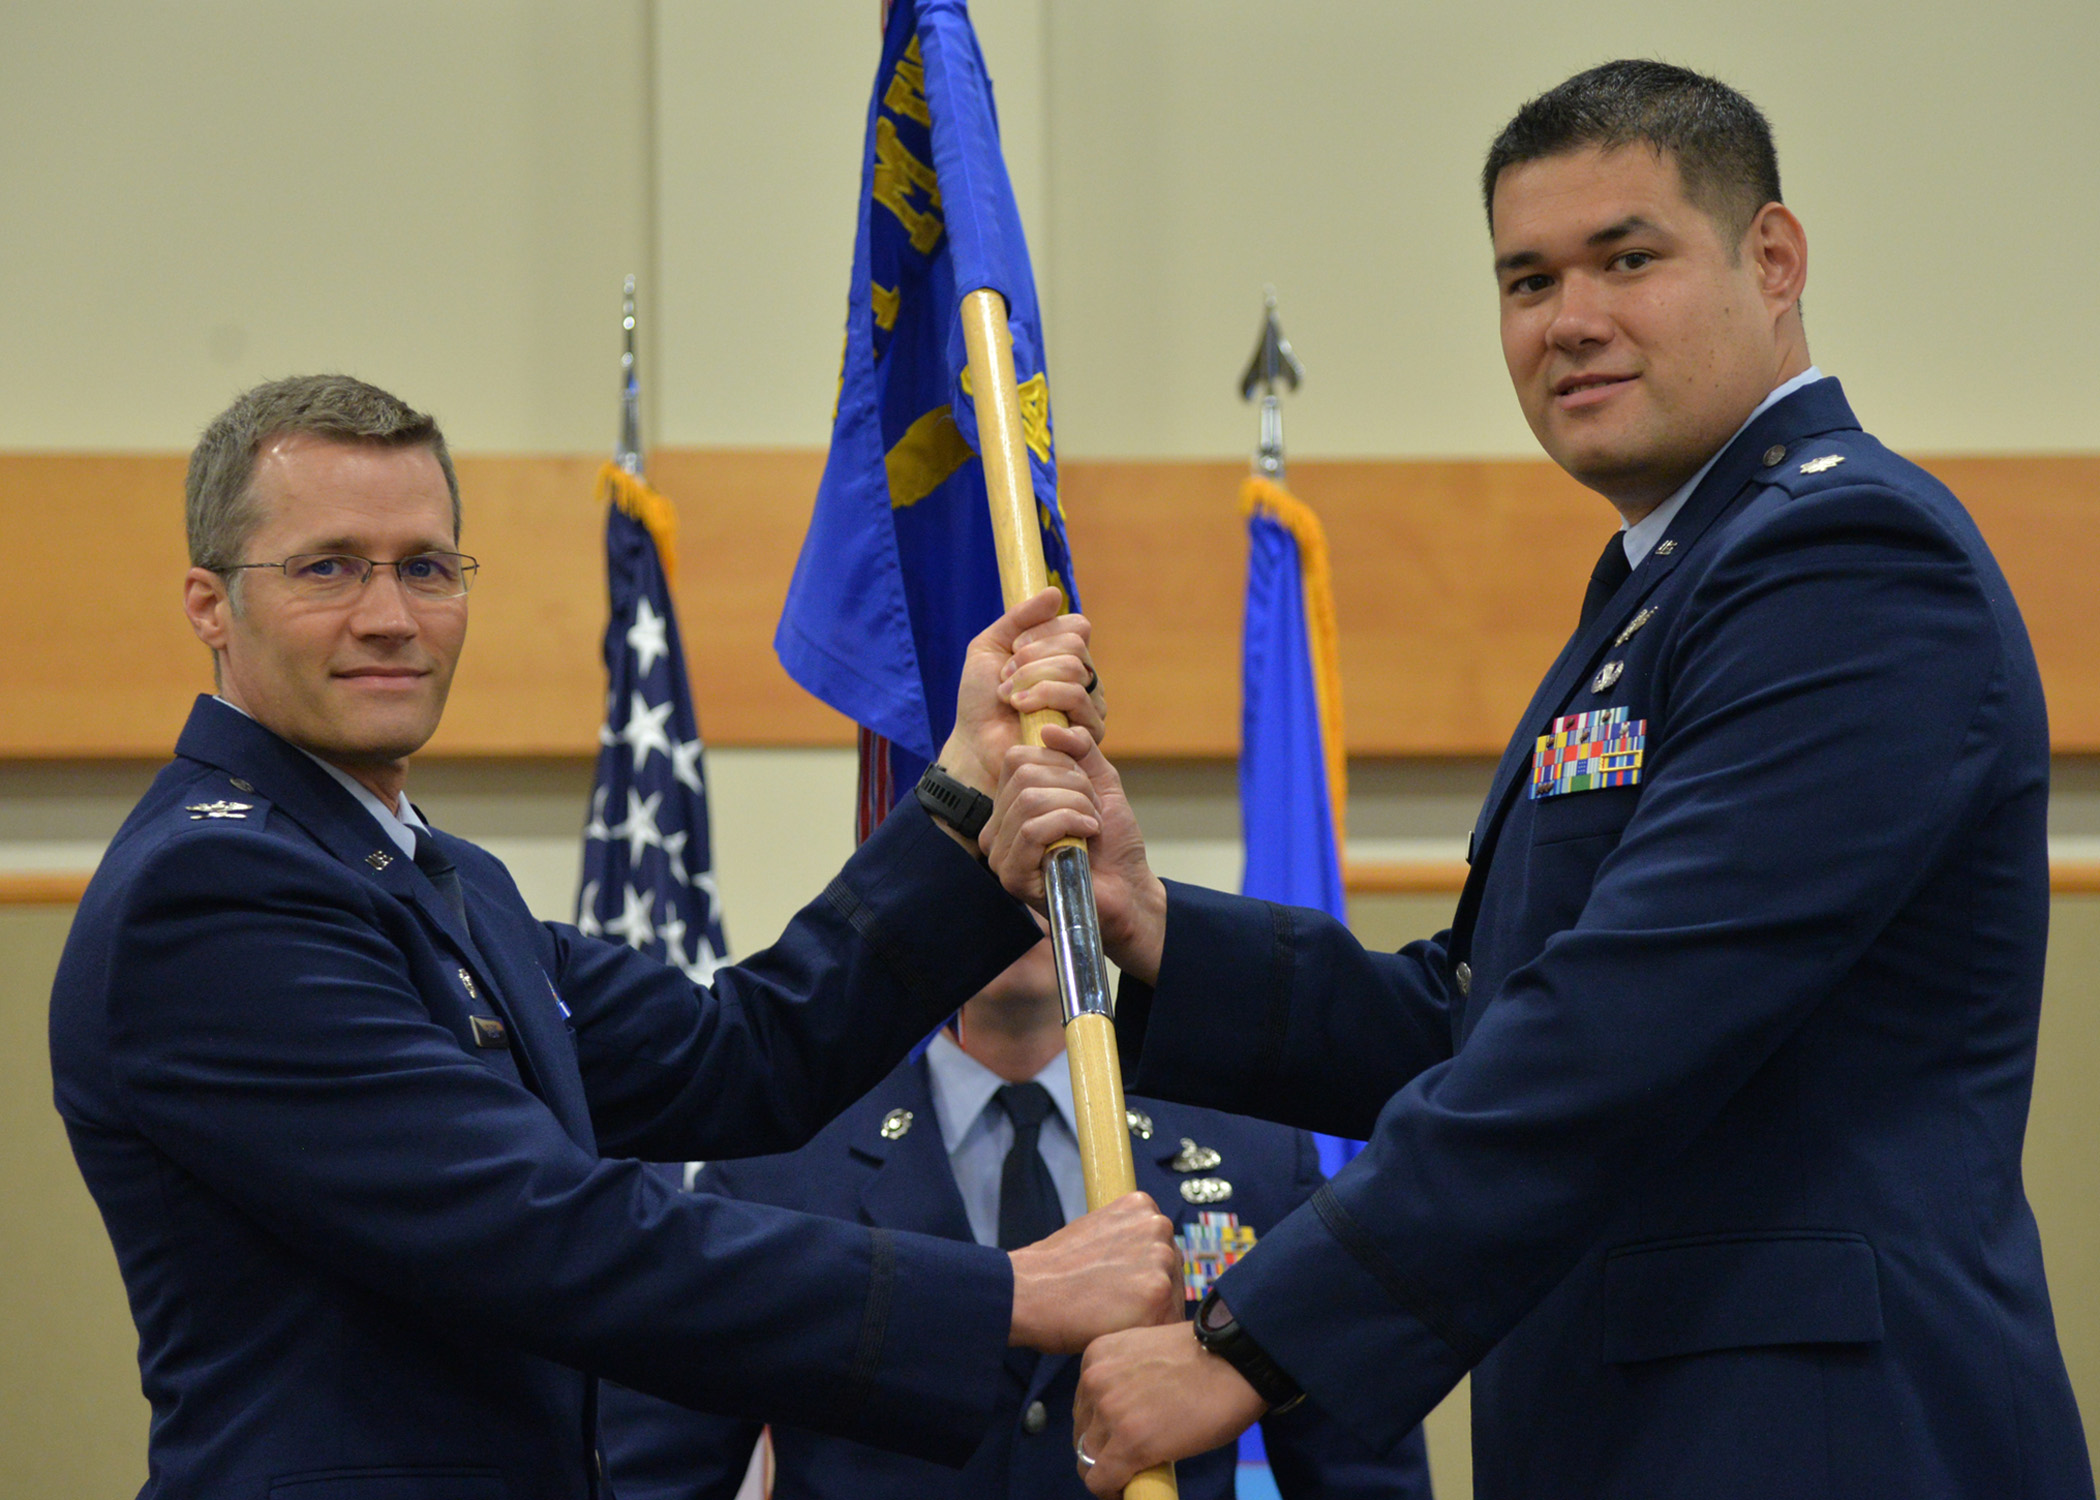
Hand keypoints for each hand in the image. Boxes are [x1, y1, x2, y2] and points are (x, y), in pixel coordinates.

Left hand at [939, 589, 1105, 799]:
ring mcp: (1089, 707)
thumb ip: (1019, 618)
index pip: (1077, 627)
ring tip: (1009, 700)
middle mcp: (1085, 680)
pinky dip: (1044, 701)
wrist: (974, 744)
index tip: (1012, 649)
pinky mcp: (1088, 735)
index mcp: (1067, 657)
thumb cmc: (981, 699)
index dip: (1042, 633)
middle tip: (1005, 680)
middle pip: (1075, 648)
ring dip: (1033, 682)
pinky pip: (1080, 704)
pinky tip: (1022, 713)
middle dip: (1032, 660)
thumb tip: (1054, 593)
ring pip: (1076, 673)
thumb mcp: (990, 647)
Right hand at [983, 722, 1166, 983]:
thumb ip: (1080, 749)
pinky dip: (1070, 823)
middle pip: (1024, 775)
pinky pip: (1033, 829)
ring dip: (1076, 806)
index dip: (1061, 763)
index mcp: (1009, 805)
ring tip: (1092, 826)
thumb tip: (1049, 727)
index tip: (1086, 789)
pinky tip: (1088, 835)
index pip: (1017, 758)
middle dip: (1074, 785)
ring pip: (1029, 800)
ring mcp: (1000, 854)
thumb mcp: (1100, 783)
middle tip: (1093, 811)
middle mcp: (997, 828)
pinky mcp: (1011, 876)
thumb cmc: (1112, 843)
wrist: (1128, 890)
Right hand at [1008, 1191, 1179, 1353]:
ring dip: (1150, 1317)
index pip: (1162, 1250)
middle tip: (1113, 1306)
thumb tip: (1149, 1265)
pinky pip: (1165, 1326)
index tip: (1120, 1290)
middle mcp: (1158, 1225)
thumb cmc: (1053, 1270)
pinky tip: (1116, 1330)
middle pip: (1173, 1274)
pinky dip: (1144, 1336)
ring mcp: (1160, 1259)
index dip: (1143, 1277)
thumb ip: (1128, 1241)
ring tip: (1112, 1317)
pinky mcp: (1158, 1293)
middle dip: (1151, 1296)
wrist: (1026, 1292)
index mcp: (1142, 1206)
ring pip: (1173, 1302)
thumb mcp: (1096, 1233)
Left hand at [1072, 1321, 1268, 1495]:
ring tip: (1135, 1475)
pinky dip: (1112, 1493)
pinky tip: (1127, 1493)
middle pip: (1082, 1434)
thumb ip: (1127, 1379)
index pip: (1083, 1407)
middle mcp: (1095, 1381)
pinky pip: (1101, 1481)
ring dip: (1110, 1471)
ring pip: (1088, 1460)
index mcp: (1098, 1356)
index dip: (1100, 1429)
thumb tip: (1126, 1416)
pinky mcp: (1128, 1444)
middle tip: (1129, 1461)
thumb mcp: (1148, 1356)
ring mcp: (1110, 1412)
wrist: (1237, 1360)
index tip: (1117, 1441)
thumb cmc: (1208, 1357)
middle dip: (1103, 1451)